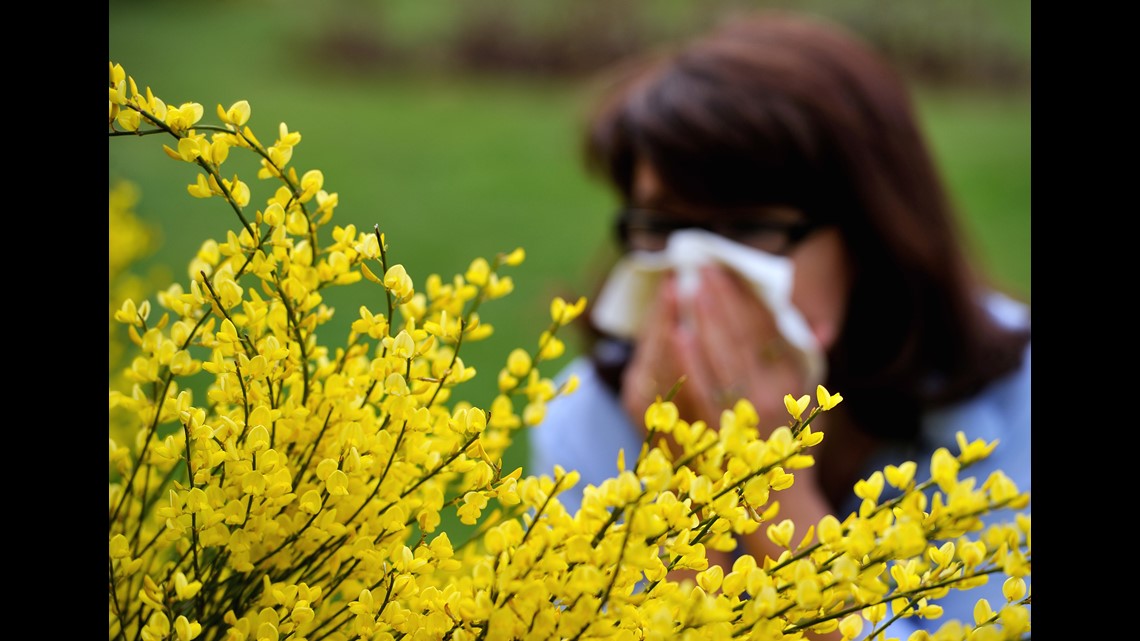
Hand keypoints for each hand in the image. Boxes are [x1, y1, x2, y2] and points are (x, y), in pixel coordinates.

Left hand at [621, 264, 808, 434]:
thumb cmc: (788, 438)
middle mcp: (774, 391)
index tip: (727, 269)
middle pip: (742, 332)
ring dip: (702, 317)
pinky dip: (690, 356)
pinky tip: (677, 331)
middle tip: (699, 267)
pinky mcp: (720, 427)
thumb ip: (804, 358)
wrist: (779, 495)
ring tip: (685, 287)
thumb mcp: (806, 396)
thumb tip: (819, 325)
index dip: (746, 294)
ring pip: (722, 352)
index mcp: (793, 377)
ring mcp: (747, 411)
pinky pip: (704, 385)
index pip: (768, 325)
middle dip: (720, 296)